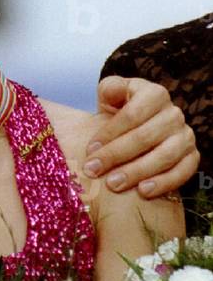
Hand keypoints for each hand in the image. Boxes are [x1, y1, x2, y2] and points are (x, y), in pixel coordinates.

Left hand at [86, 76, 198, 197]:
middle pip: (145, 136)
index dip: (109, 133)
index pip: (132, 114)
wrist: (137, 132)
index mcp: (154, 94)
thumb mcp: (111, 96)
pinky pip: (183, 172)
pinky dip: (164, 182)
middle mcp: (174, 114)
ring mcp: (185, 136)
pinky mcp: (192, 157)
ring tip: (113, 184)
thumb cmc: (119, 113)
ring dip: (137, 171)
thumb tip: (112, 91)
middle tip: (92, 170)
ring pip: (164, 156)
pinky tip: (143, 191)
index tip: (89, 149)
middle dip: (115, 155)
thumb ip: (109, 89)